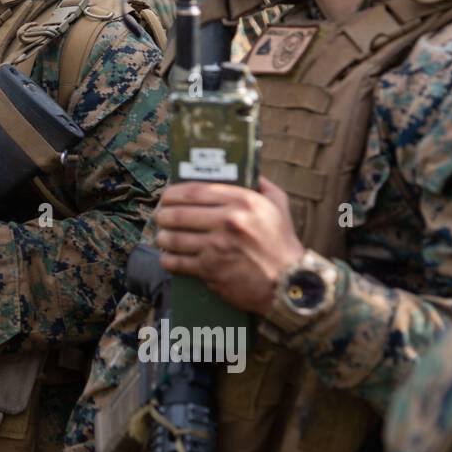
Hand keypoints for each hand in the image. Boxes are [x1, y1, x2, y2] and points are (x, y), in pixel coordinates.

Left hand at [154, 176, 304, 314]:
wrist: (290, 283)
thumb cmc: (281, 242)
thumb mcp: (277, 204)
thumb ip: (259, 183)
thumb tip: (240, 168)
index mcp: (242, 201)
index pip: (193, 190)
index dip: (172, 193)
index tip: (167, 196)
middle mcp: (228, 221)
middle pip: (177, 213)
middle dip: (162, 215)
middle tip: (161, 217)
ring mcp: (217, 246)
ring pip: (172, 238)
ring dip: (162, 237)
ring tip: (163, 236)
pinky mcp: (210, 270)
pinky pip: (176, 262)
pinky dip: (167, 259)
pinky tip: (169, 257)